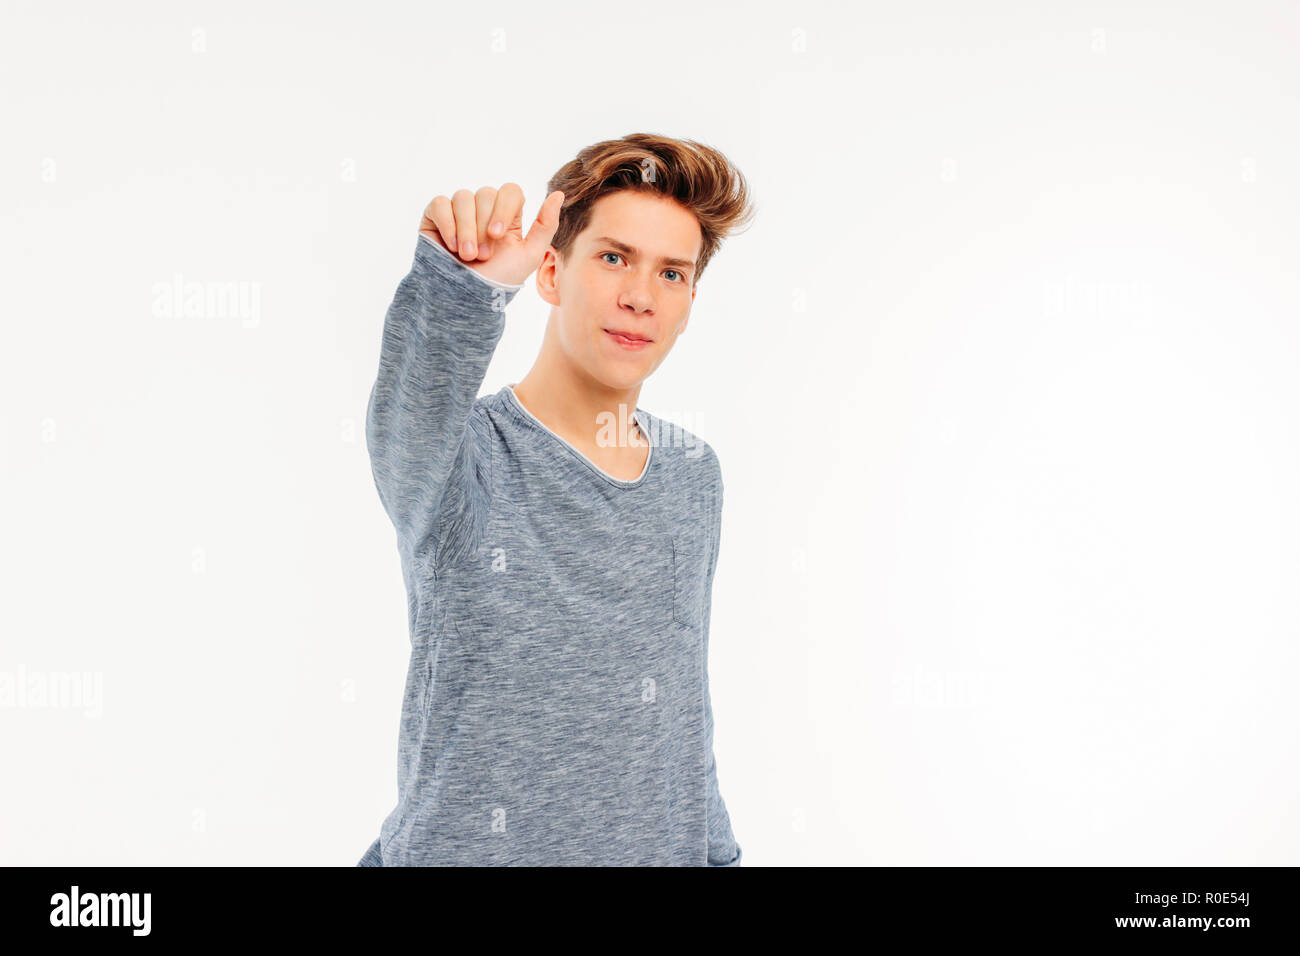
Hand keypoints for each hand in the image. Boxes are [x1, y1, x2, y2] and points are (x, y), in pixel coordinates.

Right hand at [419, 185, 564, 286]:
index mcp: (507, 215)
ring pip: (463, 197)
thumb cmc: (499, 280)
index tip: (499, 235)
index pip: (510, 190)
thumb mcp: (530, 255)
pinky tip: (452, 246)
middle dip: (484, 227)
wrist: (467, 298)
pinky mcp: (436, 216)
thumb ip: (546, 225)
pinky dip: (448, 224)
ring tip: (467, 256)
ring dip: (467, 229)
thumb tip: (559, 193)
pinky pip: (440, 204)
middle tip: (483, 256)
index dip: (504, 208)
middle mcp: (483, 209)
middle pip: (486, 193)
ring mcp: (459, 211)